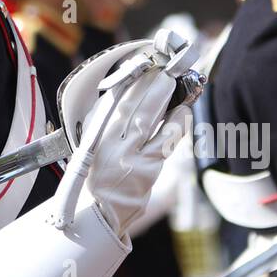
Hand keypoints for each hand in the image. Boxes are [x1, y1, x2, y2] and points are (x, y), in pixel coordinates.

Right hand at [55, 30, 193, 238]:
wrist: (105, 209)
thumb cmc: (99, 171)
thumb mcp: (93, 142)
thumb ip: (107, 118)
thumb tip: (129, 87)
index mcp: (95, 135)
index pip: (114, 101)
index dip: (132, 81)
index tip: (144, 66)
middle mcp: (111, 144)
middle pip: (132, 106)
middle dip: (151, 84)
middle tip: (165, 69)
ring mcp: (131, 156)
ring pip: (148, 119)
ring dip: (163, 98)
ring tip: (173, 82)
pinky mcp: (148, 168)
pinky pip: (165, 140)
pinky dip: (176, 122)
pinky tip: (183, 110)